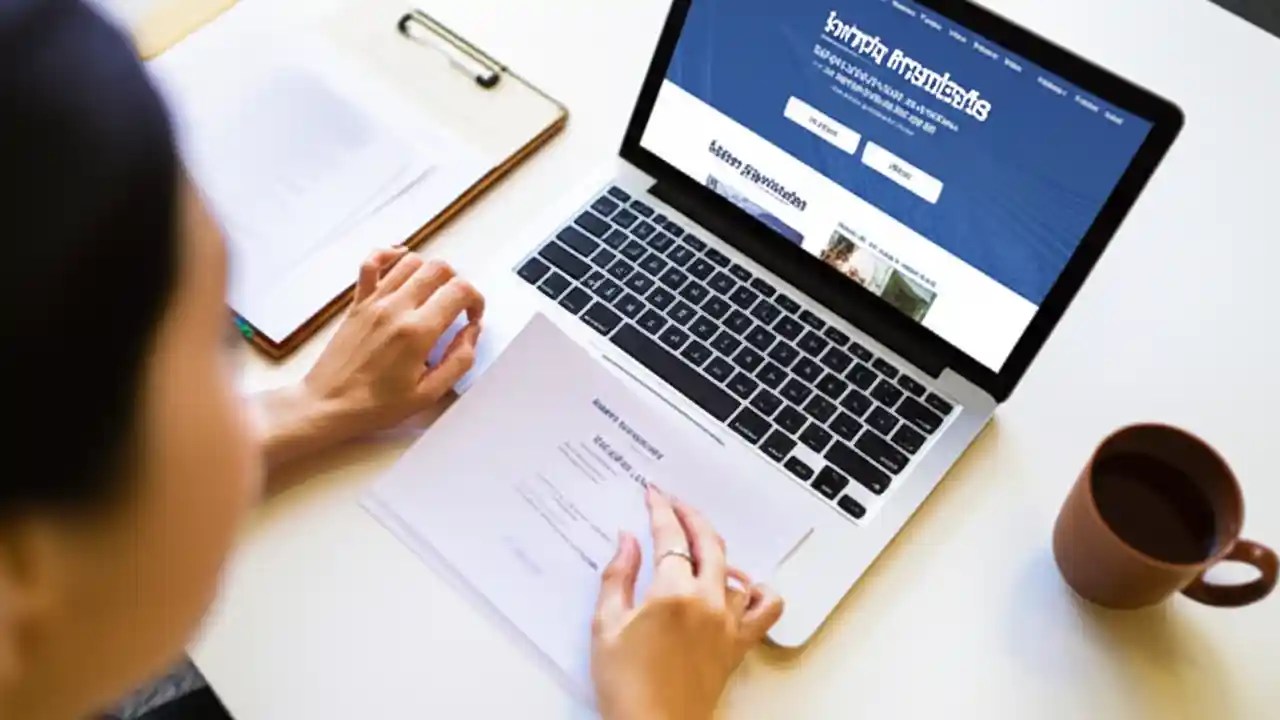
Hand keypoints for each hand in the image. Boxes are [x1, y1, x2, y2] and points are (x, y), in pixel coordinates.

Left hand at [255, 248, 483, 470]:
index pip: (459, 291)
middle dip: (457, 283)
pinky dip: (389, 254)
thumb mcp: (429, 394)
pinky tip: (401, 261)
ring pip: (411, 262)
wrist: (328, 405)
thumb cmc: (375, 405)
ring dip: (430, 272)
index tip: (471, 318)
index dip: (475, 300)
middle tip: (456, 307)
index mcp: (417, 332)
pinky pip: (371, 263)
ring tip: (432, 294)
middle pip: (439, 269)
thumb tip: (471, 332)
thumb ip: (458, 360)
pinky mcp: (358, 302)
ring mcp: (374, 302)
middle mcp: (396, 308)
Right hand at [591, 487, 783, 719]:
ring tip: (698, 543)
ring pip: (734, 569)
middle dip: (689, 515)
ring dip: (716, 550)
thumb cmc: (625, 686)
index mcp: (672, 593)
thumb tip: (627, 539)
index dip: (660, 510)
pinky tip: (742, 585)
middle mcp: (707, 602)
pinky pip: (766, 609)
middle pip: (707, 541)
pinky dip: (760, 591)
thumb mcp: (605, 625)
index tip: (653, 494)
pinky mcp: (739, 644)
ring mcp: (729, 623)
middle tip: (673, 503)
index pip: (669, 536)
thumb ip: (618, 575)